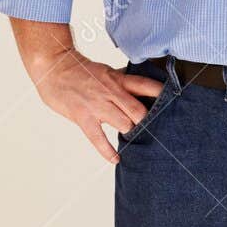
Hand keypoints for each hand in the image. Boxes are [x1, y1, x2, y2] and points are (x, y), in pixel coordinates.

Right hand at [31, 48, 164, 164]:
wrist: (53, 67)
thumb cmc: (79, 71)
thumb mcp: (106, 71)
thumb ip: (123, 81)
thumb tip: (143, 86)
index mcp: (118, 79)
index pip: (146, 85)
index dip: (160, 94)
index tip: (173, 102)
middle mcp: (111, 91)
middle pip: (138, 110)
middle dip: (146, 122)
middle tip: (152, 130)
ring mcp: (97, 105)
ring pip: (124, 124)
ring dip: (130, 132)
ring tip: (133, 138)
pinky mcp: (83, 117)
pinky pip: (98, 138)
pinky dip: (108, 151)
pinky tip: (116, 158)